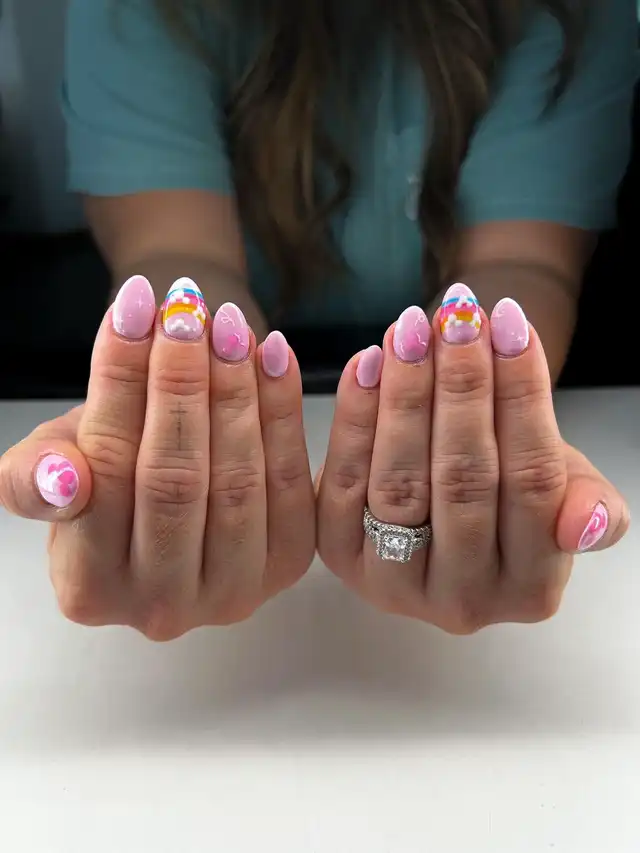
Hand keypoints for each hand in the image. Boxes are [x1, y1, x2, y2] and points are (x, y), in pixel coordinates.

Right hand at [0, 276, 314, 638]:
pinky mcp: (288, 565)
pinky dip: (284, 411)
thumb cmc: (102, 474)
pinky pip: (291, 480)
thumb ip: (35, 478)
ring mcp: (232, 593)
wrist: (164, 489)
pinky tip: (274, 352)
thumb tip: (62, 480)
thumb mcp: (49, 469)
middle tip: (186, 309)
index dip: (120, 383)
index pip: (107, 472)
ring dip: (235, 391)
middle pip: (175, 480)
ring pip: (237, 480)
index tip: (134, 307)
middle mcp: (163, 609)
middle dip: (180, 383)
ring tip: (227, 322)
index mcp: (90, 591)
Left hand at [317, 285, 629, 632]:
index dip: (523, 397)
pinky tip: (367, 361)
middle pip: (463, 482)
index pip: (533, 483)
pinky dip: (354, 418)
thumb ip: (586, 504)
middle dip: (462, 388)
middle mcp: (460, 602)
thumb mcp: (566, 494)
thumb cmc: (512, 492)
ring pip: (400, 482)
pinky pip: (343, 481)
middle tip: (458, 316)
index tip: (511, 322)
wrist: (448, 510)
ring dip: (405, 397)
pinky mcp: (337, 558)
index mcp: (529, 591)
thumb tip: (585, 522)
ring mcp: (392, 585)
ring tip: (411, 329)